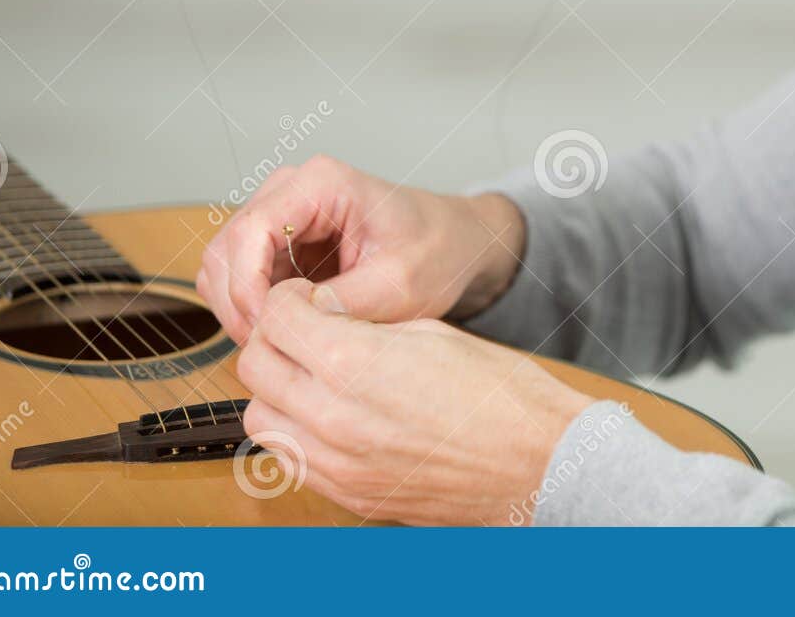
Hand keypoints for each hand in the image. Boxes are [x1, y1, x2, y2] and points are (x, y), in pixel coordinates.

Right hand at [196, 155, 523, 344]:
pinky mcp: (279, 244)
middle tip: (272, 346)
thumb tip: (295, 321)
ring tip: (283, 340)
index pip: (251, 231)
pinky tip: (286, 331)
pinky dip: (251, 310)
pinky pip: (240, 279)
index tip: (267, 330)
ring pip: (224, 267)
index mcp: (321, 184)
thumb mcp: (403, 282)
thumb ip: (349, 300)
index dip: (247, 287)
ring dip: (240, 310)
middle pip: (226, 249)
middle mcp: (291, 191)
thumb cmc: (437, 250)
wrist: (454, 246)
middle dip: (240, 304)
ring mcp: (281, 215)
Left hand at [236, 279, 593, 524]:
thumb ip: (366, 326)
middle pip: (255, 368)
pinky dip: (296, 432)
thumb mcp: (432, 332)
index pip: (277, 318)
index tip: (303, 298)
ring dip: (276, 390)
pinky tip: (330, 416)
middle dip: (273, 339)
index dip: (288, 299)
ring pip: (261, 418)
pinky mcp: (349, 495)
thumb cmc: (503, 397)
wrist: (539, 463)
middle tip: (302, 330)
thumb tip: (327, 320)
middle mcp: (335, 418)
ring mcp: (338, 464)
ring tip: (314, 376)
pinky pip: (290, 460)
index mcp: (356, 364)